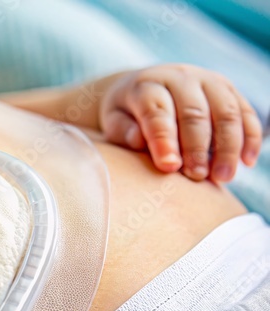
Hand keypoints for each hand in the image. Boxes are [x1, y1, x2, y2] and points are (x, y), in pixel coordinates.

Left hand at [99, 64, 261, 182]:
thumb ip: (124, 131)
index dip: (163, 140)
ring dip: (228, 147)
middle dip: (197, 148)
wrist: (146, 87)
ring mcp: (208, 80)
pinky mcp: (228, 89)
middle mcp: (180, 77)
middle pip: (194, 113)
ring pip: (226, 112)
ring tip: (223, 177)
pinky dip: (250, 138)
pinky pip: (245, 112)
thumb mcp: (115, 120)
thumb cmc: (127, 113)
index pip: (157, 112)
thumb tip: (139, 140)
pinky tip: (247, 162)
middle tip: (197, 176)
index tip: (169, 167)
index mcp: (147, 85)